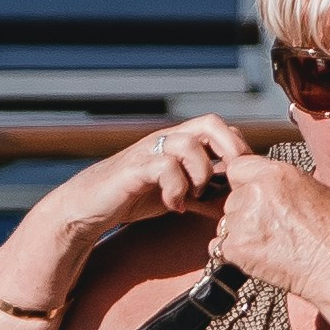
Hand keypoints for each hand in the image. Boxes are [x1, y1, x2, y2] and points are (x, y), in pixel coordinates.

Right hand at [59, 110, 261, 260]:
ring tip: (193, 197)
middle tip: (229, 179)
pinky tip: (175, 206)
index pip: (219, 128)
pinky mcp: (134, 168)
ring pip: (189, 144)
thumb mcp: (176, 191)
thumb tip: (236, 195)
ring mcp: (149, 151)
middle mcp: (166, 140)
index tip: (240, 177)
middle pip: (210, 123)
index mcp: (178, 142)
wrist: (89, 206)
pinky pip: (166, 167)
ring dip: (199, 174)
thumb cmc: (133, 197)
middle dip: (229, 150)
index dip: (237, 148)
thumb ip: (202, 188)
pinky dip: (177, 190)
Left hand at [189, 143, 329, 312]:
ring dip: (241, 232)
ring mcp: (243, 221)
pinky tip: (260, 256)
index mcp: (275, 173)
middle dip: (245, 210)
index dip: (244, 183)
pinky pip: (221, 247)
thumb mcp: (313, 187)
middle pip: (232, 198)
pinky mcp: (236, 248)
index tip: (252, 194)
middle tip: (271, 226)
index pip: (237, 168)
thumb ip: (281, 182)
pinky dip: (235, 253)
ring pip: (227, 223)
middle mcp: (255, 193)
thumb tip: (265, 184)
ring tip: (270, 243)